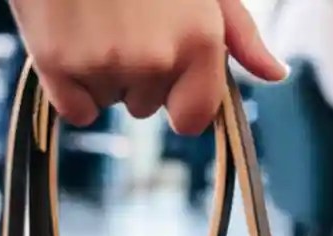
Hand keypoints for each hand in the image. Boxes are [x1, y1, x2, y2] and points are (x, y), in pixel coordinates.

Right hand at [9, 0, 287, 133]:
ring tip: (95, 20)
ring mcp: (105, 63)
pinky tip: (70, 39)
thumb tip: (275, 74)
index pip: (194, 118)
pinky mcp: (57, 64)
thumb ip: (240, 32)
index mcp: (199, 40)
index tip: (166, 78)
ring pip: (109, 101)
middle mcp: (156, 59)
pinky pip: (76, 110)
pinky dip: (69, 86)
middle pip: (146, 106)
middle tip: (121, 20)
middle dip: (136, 74)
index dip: (179, 102)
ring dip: (102, 74)